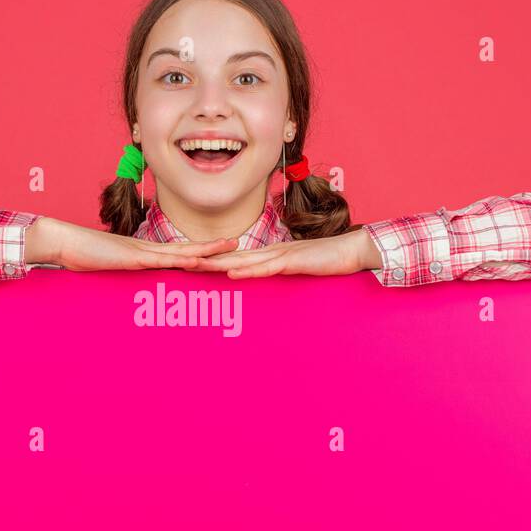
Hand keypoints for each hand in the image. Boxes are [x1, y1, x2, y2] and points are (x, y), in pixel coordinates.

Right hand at [30, 216, 240, 271]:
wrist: (64, 241)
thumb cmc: (82, 256)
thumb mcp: (108, 268)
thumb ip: (122, 272)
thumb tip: (131, 280)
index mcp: (143, 253)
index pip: (177, 254)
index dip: (199, 252)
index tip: (219, 252)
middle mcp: (147, 250)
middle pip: (186, 248)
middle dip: (212, 247)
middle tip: (237, 243)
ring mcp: (141, 252)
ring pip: (180, 251)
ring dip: (205, 250)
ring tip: (228, 247)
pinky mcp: (132, 258)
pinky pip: (161, 259)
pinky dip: (180, 260)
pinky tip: (196, 260)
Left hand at [186, 227, 378, 278]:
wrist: (352, 251)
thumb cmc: (327, 261)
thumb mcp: (297, 269)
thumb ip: (281, 272)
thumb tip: (266, 279)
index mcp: (270, 254)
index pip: (235, 257)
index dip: (213, 260)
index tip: (191, 263)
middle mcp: (270, 252)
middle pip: (231, 256)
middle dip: (205, 259)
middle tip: (178, 261)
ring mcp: (280, 255)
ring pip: (242, 260)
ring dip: (217, 263)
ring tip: (194, 265)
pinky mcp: (292, 262)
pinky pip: (266, 268)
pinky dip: (247, 271)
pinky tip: (231, 273)